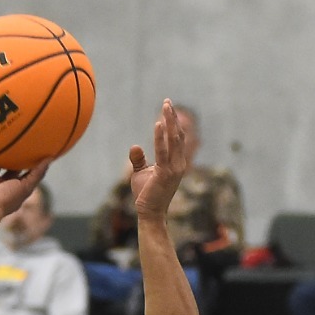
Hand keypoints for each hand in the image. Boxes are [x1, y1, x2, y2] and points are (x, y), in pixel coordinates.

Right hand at [0, 155, 51, 219]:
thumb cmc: (6, 200)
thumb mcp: (26, 186)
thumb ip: (38, 173)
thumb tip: (50, 158)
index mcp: (12, 187)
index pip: (21, 173)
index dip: (26, 163)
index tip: (33, 150)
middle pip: (6, 167)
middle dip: (10, 157)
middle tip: (15, 141)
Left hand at [128, 99, 192, 220]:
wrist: (149, 213)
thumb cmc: (147, 194)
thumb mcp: (141, 172)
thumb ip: (140, 159)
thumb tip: (135, 145)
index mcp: (176, 163)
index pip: (177, 138)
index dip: (174, 122)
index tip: (168, 107)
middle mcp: (179, 164)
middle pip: (178, 135)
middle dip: (173, 117)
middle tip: (167, 101)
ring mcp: (174, 169)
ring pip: (173, 140)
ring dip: (170, 121)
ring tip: (165, 106)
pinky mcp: (165, 173)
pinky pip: (163, 151)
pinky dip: (160, 137)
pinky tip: (158, 123)